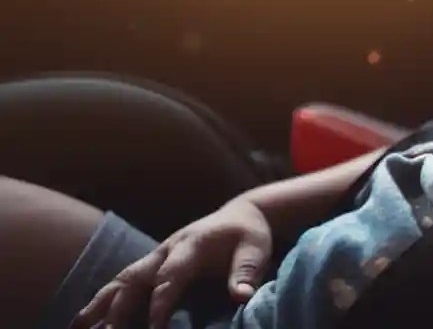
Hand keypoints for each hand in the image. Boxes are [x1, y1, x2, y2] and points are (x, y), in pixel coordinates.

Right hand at [72, 198, 272, 328]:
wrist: (241, 214)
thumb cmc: (249, 234)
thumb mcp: (256, 249)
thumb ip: (246, 272)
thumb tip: (240, 297)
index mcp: (191, 246)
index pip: (171, 277)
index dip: (161, 303)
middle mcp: (167, 249)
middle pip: (135, 277)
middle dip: (119, 307)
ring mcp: (156, 255)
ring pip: (122, 278)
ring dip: (100, 302)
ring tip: (78, 326)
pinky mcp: (153, 262)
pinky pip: (124, 280)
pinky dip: (105, 299)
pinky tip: (88, 318)